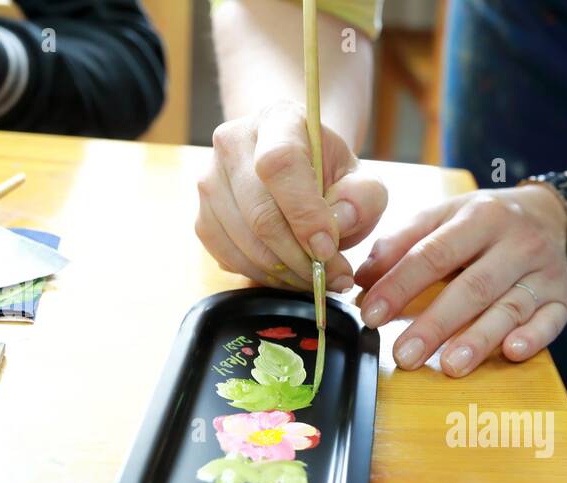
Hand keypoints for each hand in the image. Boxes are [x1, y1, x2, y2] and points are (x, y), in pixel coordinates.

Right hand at [195, 99, 386, 291]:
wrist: (294, 172)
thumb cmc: (330, 176)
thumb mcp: (361, 180)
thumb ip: (363, 198)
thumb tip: (339, 222)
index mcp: (277, 120)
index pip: (280, 164)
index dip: (304, 213)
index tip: (328, 249)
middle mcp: (232, 143)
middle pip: (259, 213)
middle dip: (300, 257)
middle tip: (331, 277)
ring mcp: (210, 179)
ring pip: (243, 241)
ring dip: (285, 272)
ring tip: (316, 278)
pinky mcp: (202, 215)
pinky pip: (228, 256)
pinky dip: (263, 276)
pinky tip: (289, 274)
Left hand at [354, 185, 566, 375]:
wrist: (552, 215)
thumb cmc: (487, 222)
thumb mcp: (446, 215)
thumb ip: (404, 241)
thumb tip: (363, 277)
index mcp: (479, 216)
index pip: (434, 254)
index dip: (400, 285)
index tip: (371, 314)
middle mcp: (515, 243)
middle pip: (472, 286)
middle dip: (435, 323)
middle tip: (404, 354)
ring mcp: (543, 272)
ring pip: (510, 307)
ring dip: (479, 338)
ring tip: (449, 366)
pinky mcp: (562, 298)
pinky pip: (552, 321)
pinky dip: (533, 337)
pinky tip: (512, 351)